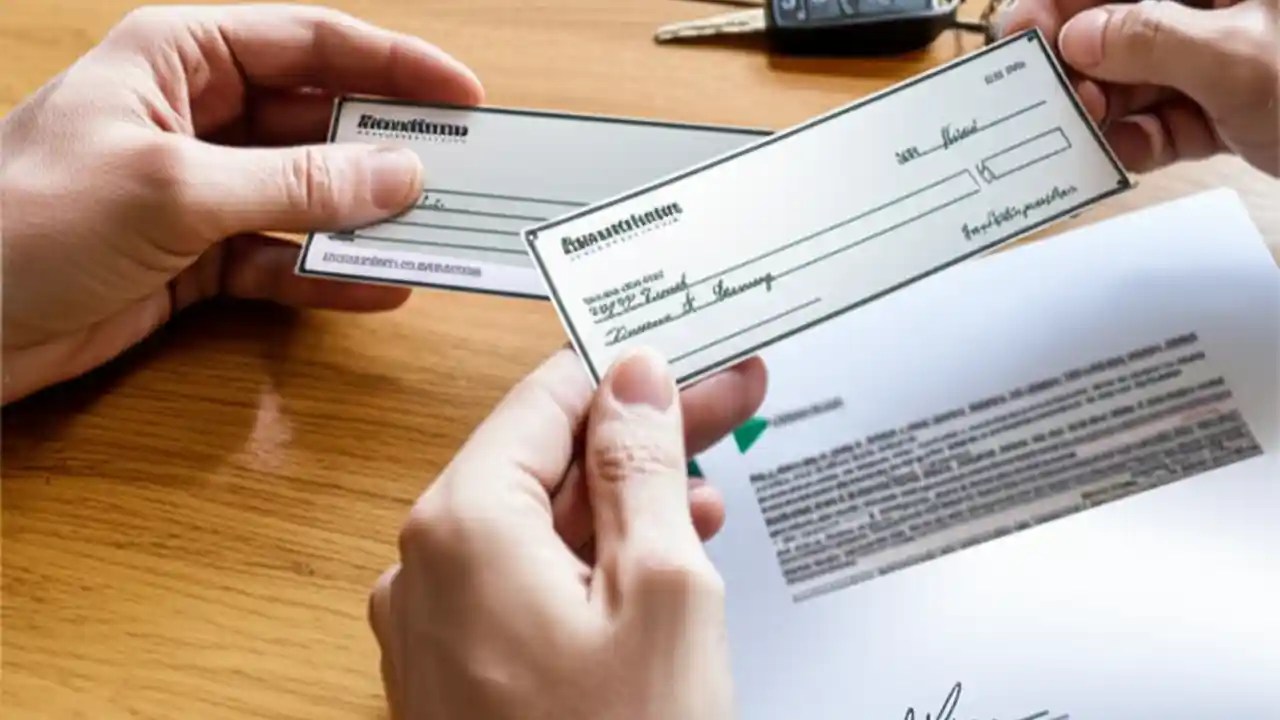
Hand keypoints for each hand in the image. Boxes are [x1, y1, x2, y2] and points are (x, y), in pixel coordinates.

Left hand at [0, 4, 483, 403]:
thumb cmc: (25, 222)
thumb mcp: (175, 189)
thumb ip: (296, 183)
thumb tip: (399, 175)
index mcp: (181, 58)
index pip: (310, 43)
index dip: (393, 65)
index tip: (464, 96)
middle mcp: (198, 115)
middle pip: (320, 119)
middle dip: (389, 148)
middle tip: (465, 173)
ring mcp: (201, 189)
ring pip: (309, 194)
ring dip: (366, 217)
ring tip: (436, 233)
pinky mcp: (198, 257)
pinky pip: (283, 258)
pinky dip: (327, 274)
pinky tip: (379, 287)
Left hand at [369, 347, 767, 719]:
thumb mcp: (660, 588)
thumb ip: (641, 467)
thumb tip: (634, 381)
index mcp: (461, 527)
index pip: (549, 400)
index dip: (635, 375)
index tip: (696, 364)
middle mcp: (426, 569)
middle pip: (547, 463)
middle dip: (642, 440)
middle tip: (725, 411)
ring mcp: (434, 626)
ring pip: (540, 526)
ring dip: (625, 505)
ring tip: (707, 495)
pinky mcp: (457, 671)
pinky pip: (525, 585)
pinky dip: (591, 565)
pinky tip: (653, 562)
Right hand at [998, 0, 1278, 174]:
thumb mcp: (1241, 59)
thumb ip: (1153, 41)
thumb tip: (1078, 39)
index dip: (1059, 5)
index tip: (1022, 37)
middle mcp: (1214, 15)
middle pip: (1118, 30)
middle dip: (1079, 66)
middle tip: (1053, 97)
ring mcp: (1218, 65)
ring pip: (1134, 81)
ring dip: (1101, 111)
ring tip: (1083, 131)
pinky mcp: (1225, 113)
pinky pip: (1161, 124)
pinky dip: (1135, 143)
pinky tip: (1117, 155)